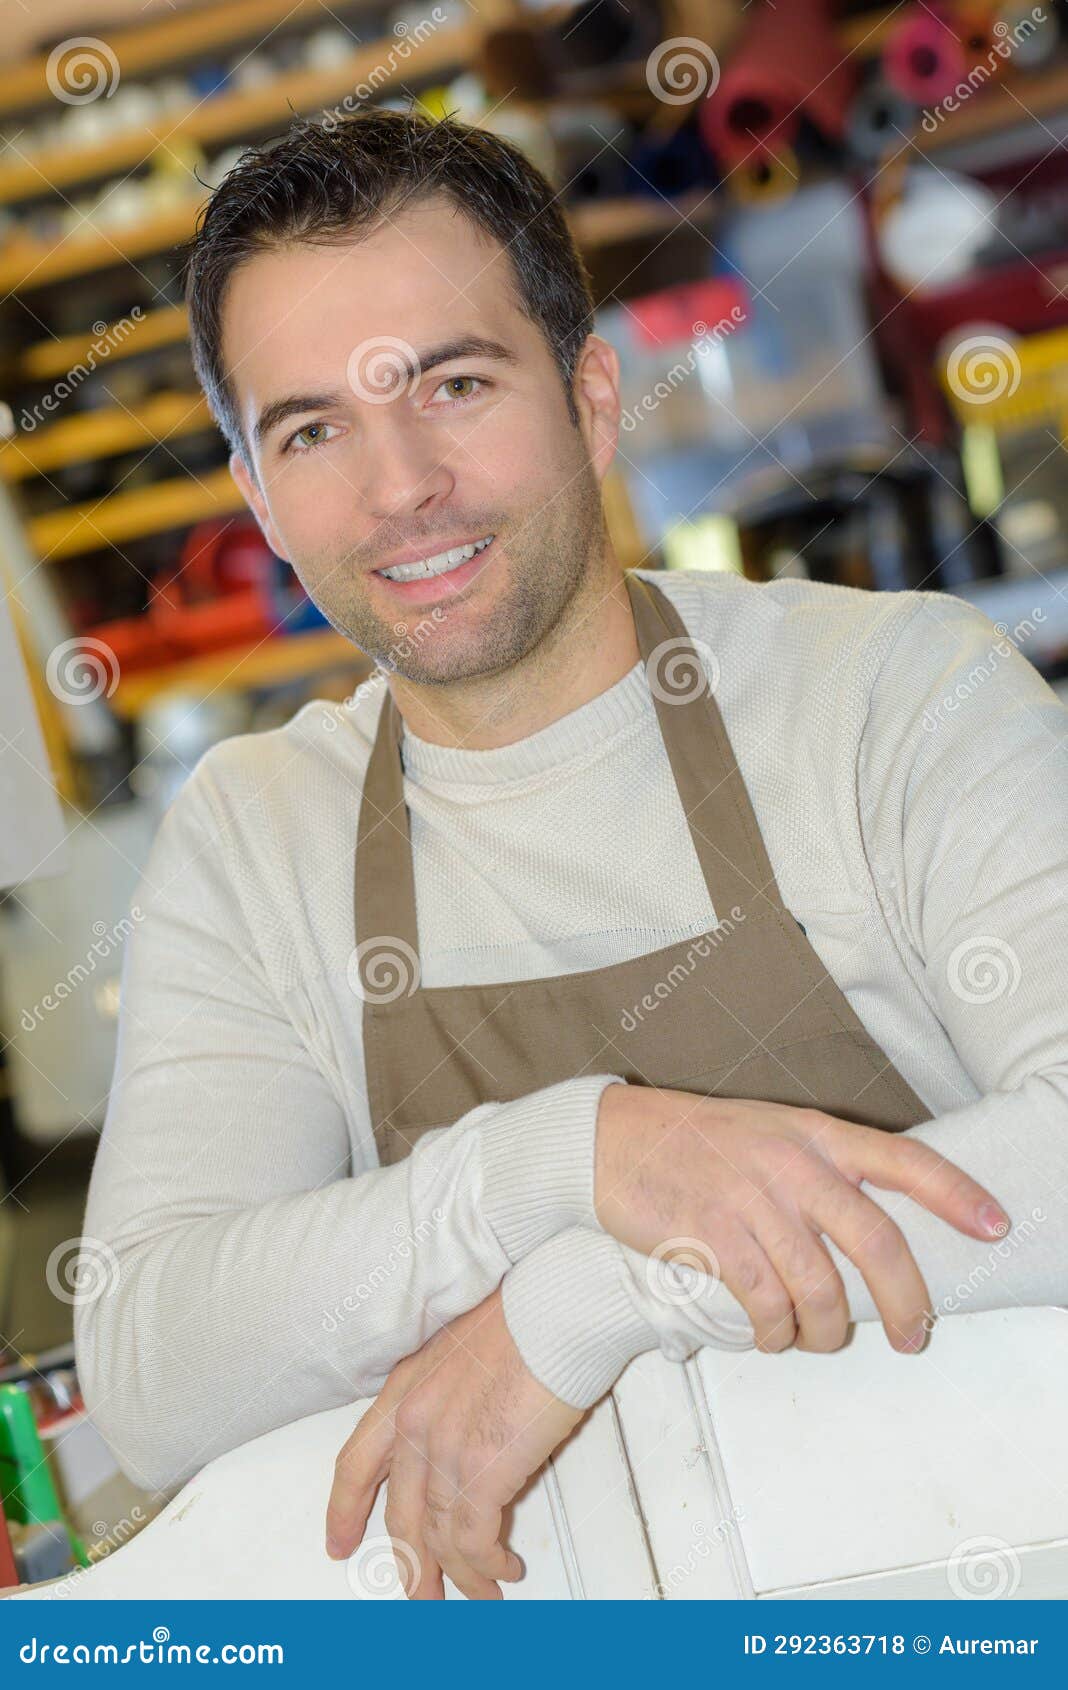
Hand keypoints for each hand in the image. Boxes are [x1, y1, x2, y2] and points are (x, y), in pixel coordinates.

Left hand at [324, 1287, 582, 1599]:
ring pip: (438, 1537)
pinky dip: (487, 1565)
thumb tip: (464, 1443)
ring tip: (481, 1591)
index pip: (357, 1462)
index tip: (339, 1542)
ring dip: (461, 1576)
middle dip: (412, 1566)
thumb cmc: (527, 1318)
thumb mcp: (463, 1352)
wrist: (557, 1308)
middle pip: (400, 1516)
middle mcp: (414, 1420)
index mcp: (405, 1388)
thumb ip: (448, 1400)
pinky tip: (502, 1568)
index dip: (345, 1510)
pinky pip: (473, 1541)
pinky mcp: (481, 1472)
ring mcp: (444, 1448)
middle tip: (421, 1593)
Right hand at [595, 1086, 1010, 1356]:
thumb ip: (820, 1167)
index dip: (956, 1194)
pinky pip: (765, 1303)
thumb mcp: (770, 1132)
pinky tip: (772, 1334)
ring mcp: (752, 1198)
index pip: (903, 1160)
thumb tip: (871, 1227)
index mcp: (815, 1134)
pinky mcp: (712, 1235)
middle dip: (905, 1302)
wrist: (610, 1139)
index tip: (995, 1225)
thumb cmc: (696, 1141)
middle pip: (876, 1241)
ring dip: (827, 1331)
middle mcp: (792, 1163)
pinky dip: (776, 1332)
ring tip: (817, 1340)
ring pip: (820, 1287)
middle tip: (912, 1336)